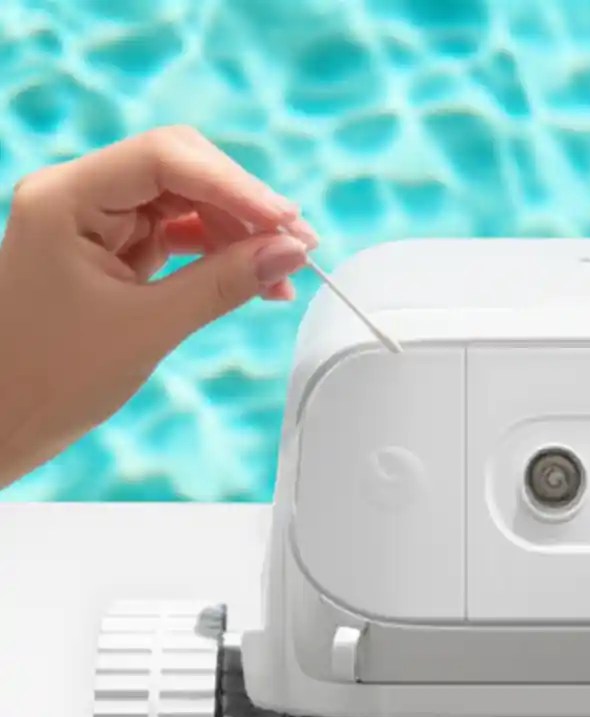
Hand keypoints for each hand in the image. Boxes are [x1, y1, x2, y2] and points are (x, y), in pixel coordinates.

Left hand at [0, 126, 317, 487]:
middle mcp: (76, 195)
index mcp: (64, 199)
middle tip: (297, 242)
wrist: (1, 420)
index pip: (163, 159)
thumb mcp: (148, 328)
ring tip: (284, 267)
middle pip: (181, 169)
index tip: (285, 221)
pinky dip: (220, 250)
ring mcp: (94, 218)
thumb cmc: (48, 380)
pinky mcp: (111, 244)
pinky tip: (256, 275)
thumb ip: (224, 283)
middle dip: (243, 204)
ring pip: (187, 199)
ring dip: (239, 230)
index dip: (234, 184)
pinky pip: (179, 230)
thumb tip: (290, 250)